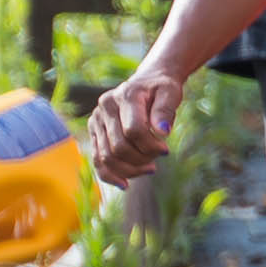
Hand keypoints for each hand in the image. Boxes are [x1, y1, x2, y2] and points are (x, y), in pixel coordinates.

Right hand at [87, 64, 190, 185]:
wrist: (148, 82)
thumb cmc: (162, 89)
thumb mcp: (171, 92)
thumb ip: (166, 109)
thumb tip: (162, 131)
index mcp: (124, 96)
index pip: (134, 130)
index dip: (151, 146)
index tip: (166, 150)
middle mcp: (105, 107)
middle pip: (119, 147)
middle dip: (142, 159)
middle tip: (159, 158)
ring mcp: (96, 120)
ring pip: (106, 157)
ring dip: (130, 170)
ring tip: (150, 169)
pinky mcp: (94, 132)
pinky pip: (97, 160)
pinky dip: (110, 175)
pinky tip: (125, 184)